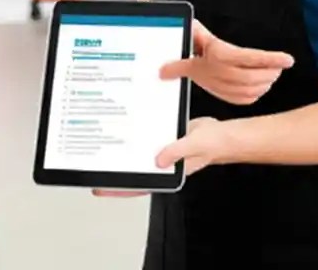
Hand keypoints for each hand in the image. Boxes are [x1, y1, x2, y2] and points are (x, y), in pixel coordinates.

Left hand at [92, 118, 225, 198]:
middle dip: (117, 170)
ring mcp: (162, 151)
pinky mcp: (164, 138)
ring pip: (139, 154)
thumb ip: (176, 152)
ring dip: (125, 151)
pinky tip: (126, 129)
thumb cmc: (215, 144)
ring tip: (103, 149)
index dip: (120, 188)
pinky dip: (137, 135)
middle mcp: (163, 163)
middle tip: (94, 168)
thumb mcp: (194, 146)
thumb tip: (159, 159)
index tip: (102, 188)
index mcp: (169, 172)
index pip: (140, 184)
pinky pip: (147, 138)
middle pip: (135, 169)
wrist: (224, 133)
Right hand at [159, 20, 293, 104]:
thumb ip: (200, 36)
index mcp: (215, 55)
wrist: (180, 55)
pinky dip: (256, 95)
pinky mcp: (220, 92)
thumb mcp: (193, 34)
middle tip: (281, 65)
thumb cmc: (193, 40)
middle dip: (270, 72)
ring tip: (275, 73)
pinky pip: (242, 99)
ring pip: (248, 90)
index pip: (248, 59)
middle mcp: (216, 72)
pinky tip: (263, 86)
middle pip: (250, 78)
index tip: (287, 59)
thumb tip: (191, 39)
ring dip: (266, 82)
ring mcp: (218, 85)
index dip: (270, 60)